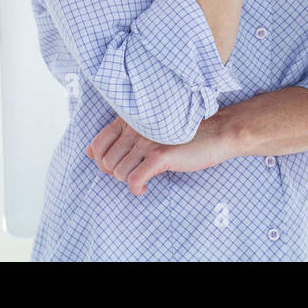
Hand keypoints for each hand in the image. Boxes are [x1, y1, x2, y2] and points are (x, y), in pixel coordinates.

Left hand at [86, 114, 240, 194]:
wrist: (217, 132)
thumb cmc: (184, 133)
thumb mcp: (149, 129)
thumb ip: (120, 136)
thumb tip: (89, 152)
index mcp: (132, 119)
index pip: (98, 143)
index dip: (102, 160)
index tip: (117, 165)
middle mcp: (136, 128)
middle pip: (107, 162)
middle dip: (116, 173)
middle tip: (133, 173)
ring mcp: (148, 141)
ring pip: (119, 173)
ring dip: (128, 181)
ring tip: (142, 178)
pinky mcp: (160, 155)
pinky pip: (134, 180)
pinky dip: (137, 189)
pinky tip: (145, 188)